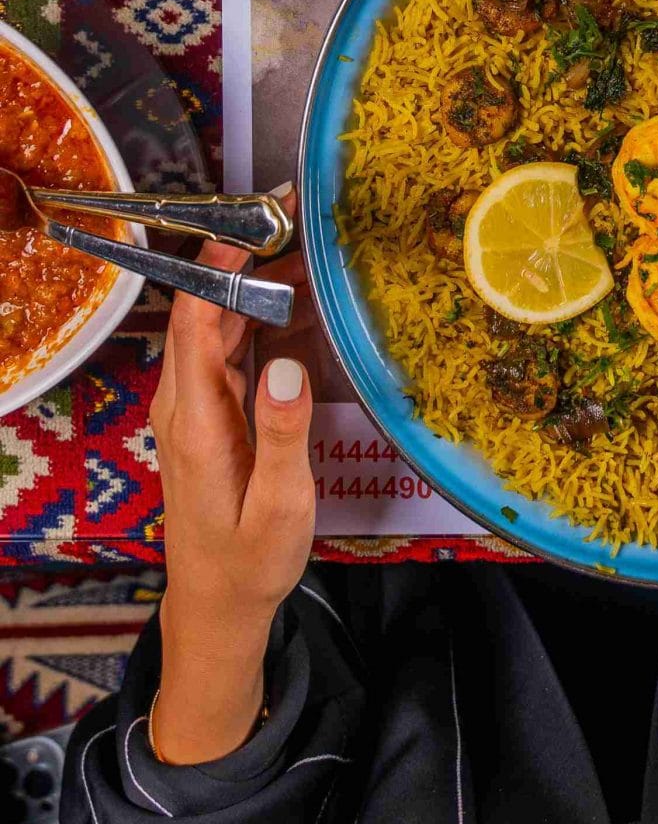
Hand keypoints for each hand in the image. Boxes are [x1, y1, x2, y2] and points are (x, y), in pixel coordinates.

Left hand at [149, 228, 315, 763]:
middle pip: (202, 309)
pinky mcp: (207, 416)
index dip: (221, 260)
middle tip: (297, 216)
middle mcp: (185, 404)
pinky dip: (257, 317)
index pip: (194, 318)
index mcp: (197, 419)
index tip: (261, 220)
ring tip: (306, 247)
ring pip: (215, 326)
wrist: (217, 607)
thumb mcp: (279, 506)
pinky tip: (297, 304)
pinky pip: (226, 350)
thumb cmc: (250, 561)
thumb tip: (287, 362)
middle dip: (243, 255)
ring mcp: (193, 408)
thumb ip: (284, 434)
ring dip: (253, 283)